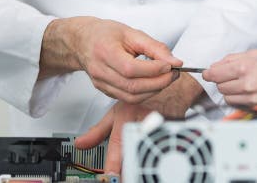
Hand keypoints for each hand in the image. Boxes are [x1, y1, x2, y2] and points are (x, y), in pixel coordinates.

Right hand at [39, 16, 181, 103]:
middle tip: (173, 73)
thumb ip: (155, 47)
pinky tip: (153, 83)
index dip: (154, 70)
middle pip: (132, 86)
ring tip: (166, 78)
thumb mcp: (132, 33)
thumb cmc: (105, 34)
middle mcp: (100, 71)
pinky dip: (144, 94)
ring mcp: (101, 83)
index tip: (171, 65)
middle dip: (159, 83)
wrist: (83, 41)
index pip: (131, 69)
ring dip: (153, 90)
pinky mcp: (105, 91)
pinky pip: (127, 98)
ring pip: (131, 97)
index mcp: (105, 52)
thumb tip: (175, 61)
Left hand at [74, 73, 205, 173]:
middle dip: (131, 165)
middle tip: (126, 177)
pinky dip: (165, 151)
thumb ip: (98, 130)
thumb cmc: (145, 97)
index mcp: (126, 115)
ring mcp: (160, 121)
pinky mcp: (176, 125)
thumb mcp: (118, 111)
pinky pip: (170, 142)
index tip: (111, 173)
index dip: (114, 160)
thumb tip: (81, 144)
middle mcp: (142, 118)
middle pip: (136, 148)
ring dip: (148, 159)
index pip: (118, 141)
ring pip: (154, 146)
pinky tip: (162, 158)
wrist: (172, 84)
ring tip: (143, 172)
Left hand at [202, 49, 256, 109]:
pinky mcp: (256, 107)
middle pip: (219, 86)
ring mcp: (251, 98)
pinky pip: (238, 104)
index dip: (209, 73)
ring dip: (230, 91)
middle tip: (231, 76)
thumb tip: (218, 64)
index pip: (214, 74)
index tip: (208, 73)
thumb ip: (235, 59)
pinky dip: (239, 99)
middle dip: (222, 81)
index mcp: (245, 67)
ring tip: (242, 83)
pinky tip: (248, 91)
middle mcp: (246, 84)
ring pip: (227, 97)